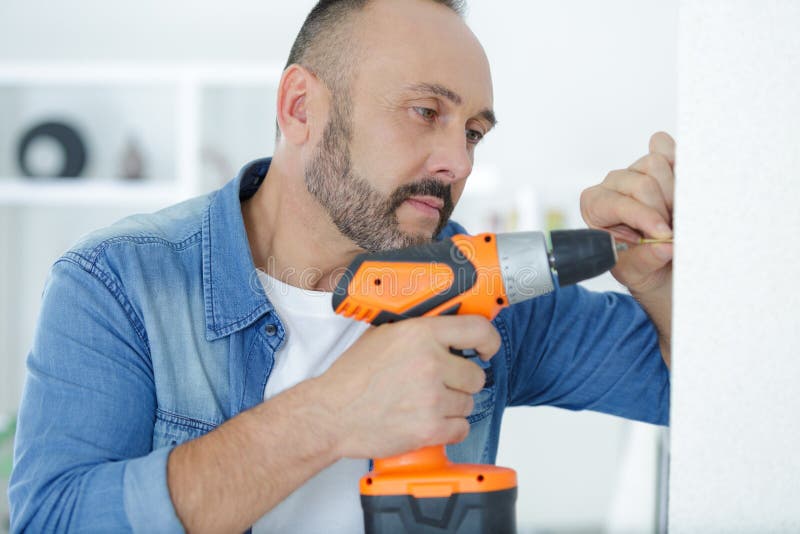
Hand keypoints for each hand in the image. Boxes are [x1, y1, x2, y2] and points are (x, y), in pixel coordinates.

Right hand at [314, 315, 499, 459]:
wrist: (331, 414)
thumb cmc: (352, 377)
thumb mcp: (383, 335)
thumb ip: (417, 330)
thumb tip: (445, 326)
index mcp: (420, 334)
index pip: (476, 329)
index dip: (489, 341)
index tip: (487, 349)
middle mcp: (430, 363)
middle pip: (476, 376)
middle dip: (460, 382)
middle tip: (437, 385)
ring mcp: (431, 397)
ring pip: (468, 404)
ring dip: (451, 407)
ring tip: (423, 404)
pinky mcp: (429, 428)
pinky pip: (460, 429)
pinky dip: (448, 429)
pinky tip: (426, 421)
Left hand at [580, 132, 674, 294]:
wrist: (659, 264)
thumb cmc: (639, 264)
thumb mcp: (636, 273)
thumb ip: (646, 260)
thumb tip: (665, 247)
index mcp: (595, 205)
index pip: (617, 203)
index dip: (644, 217)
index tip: (664, 234)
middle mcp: (613, 183)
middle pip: (642, 183)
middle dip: (662, 209)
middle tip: (673, 230)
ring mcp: (636, 168)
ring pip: (657, 164)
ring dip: (673, 193)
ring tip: (676, 216)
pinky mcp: (660, 159)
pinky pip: (669, 148)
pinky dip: (679, 166)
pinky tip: (682, 192)